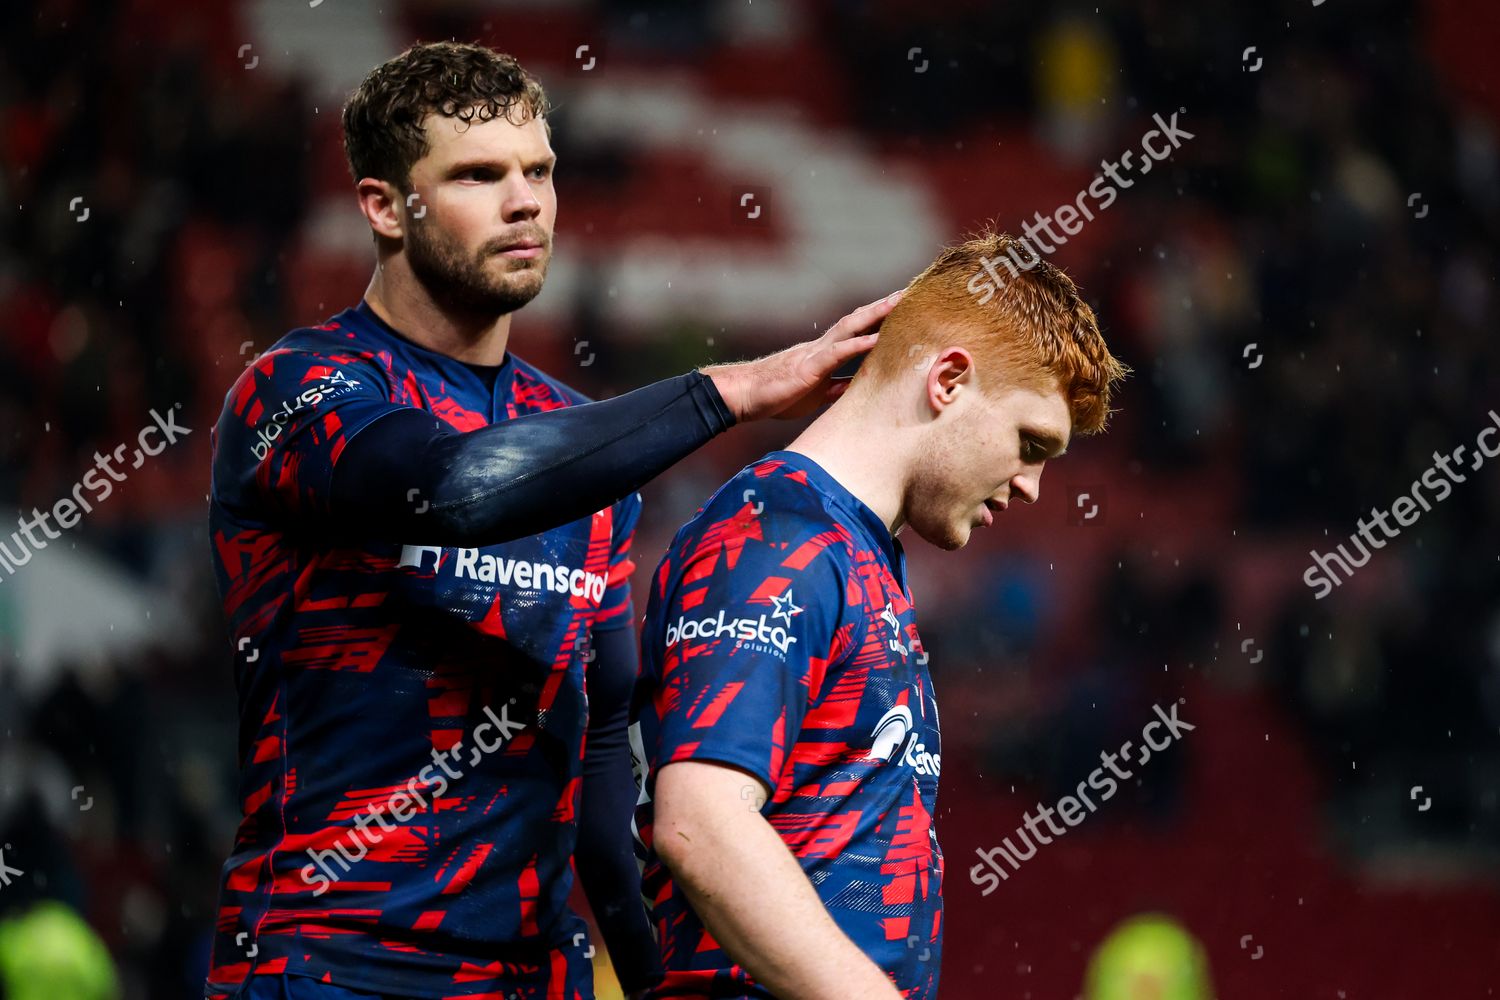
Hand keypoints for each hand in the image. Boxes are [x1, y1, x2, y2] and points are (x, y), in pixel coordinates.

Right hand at [702, 290, 902, 421]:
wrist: (744, 395)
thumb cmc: (776, 394)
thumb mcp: (817, 393)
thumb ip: (838, 387)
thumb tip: (858, 386)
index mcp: (824, 354)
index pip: (856, 331)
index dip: (878, 318)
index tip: (901, 307)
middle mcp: (822, 347)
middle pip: (857, 321)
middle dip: (883, 307)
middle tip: (908, 292)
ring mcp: (815, 354)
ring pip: (849, 328)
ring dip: (875, 315)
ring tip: (898, 303)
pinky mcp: (808, 368)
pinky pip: (836, 354)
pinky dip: (857, 345)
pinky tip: (876, 339)